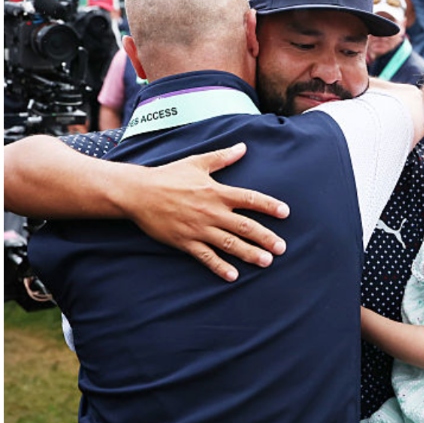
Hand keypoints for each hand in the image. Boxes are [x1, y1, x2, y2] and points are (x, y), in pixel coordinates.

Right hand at [129, 142, 289, 281]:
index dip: (269, 205)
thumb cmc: (169, 176)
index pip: (249, 198)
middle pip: (245, 226)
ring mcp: (198, 228)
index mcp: (217, 192)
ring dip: (249, 253)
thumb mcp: (197, 162)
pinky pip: (205, 256)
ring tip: (266, 262)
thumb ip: (222, 157)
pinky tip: (233, 275)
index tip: (285, 212)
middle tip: (282, 248)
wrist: (138, 193)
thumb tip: (243, 147)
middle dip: (266, 237)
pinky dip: (219, 266)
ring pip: (229, 244)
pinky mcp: (184, 241)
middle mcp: (211, 212)